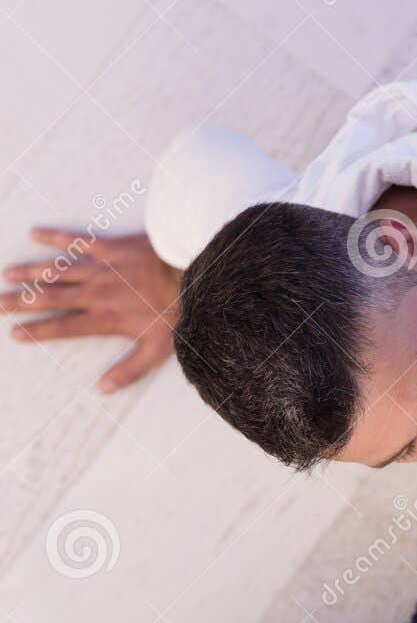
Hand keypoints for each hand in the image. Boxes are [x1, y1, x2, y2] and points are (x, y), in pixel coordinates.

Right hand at [2, 229, 179, 391]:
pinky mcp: (109, 246)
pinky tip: (34, 233)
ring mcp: (100, 267)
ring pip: (56, 270)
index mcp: (104, 318)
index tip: (14, 334)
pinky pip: (76, 240)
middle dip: (21, 302)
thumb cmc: (177, 311)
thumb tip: (103, 389)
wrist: (191, 272)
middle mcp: (94, 292)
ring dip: (30, 272)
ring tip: (7, 275)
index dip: (37, 331)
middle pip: (50, 298)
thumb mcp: (157, 350)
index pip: (62, 327)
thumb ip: (129, 370)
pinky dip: (54, 236)